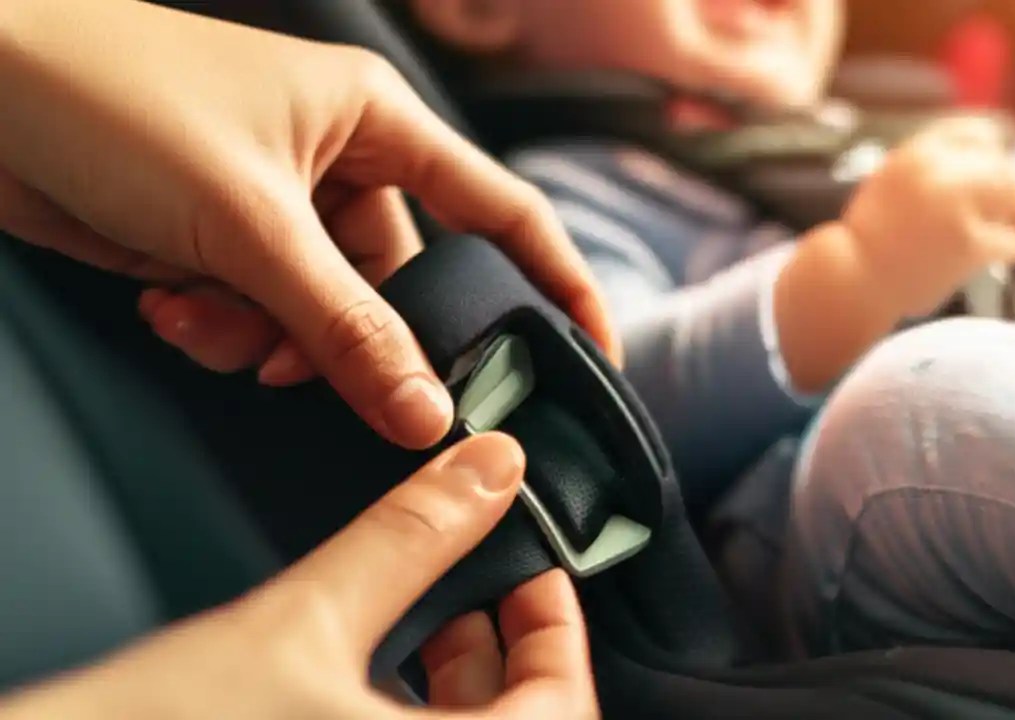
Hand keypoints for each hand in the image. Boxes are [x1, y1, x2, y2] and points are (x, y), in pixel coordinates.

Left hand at [0, 0, 617, 450]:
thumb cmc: (113, 99)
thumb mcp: (251, 223)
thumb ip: (347, 327)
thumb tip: (427, 412)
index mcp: (378, 122)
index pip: (500, 212)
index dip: (557, 282)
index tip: (591, 353)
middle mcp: (342, 163)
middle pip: (404, 286)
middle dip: (365, 341)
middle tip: (339, 379)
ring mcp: (282, 207)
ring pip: (327, 315)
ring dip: (275, 341)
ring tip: (209, 317)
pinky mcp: (225, 242)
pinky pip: (263, 316)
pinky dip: (224, 329)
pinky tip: (170, 305)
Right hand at [0, 433, 598, 719]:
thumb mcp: (299, 621)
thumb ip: (408, 539)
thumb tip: (488, 467)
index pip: (565, 708)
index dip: (557, 628)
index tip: (534, 572)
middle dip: (504, 654)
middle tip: (476, 588)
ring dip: (462, 693)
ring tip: (425, 625)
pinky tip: (370, 684)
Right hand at [843, 116, 1014, 315]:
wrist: (853, 278)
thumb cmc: (870, 238)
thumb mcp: (893, 181)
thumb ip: (932, 167)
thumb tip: (992, 153)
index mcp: (916, 153)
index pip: (978, 134)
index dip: (997, 155)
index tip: (1003, 173)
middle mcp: (935, 170)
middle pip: (1002, 165)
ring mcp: (954, 205)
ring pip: (1013, 196)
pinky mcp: (967, 242)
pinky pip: (1011, 240)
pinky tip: (1013, 255)